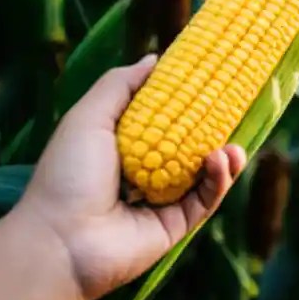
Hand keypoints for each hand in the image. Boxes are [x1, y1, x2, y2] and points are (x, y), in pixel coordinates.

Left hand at [15, 55, 246, 299]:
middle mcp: (145, 171)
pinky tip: (220, 160)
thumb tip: (156, 58)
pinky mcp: (177, 225)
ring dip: (224, 156)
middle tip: (236, 109)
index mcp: (123, 145)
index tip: (211, 77)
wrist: (62, 241)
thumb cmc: (68, 174)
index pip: (164, 117)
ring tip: (232, 145)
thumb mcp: (88, 116)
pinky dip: (219, 179)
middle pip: (190, 142)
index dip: (186, 98)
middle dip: (215, 127)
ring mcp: (162, 200)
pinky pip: (207, 199)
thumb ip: (121, 84)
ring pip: (206, 173)